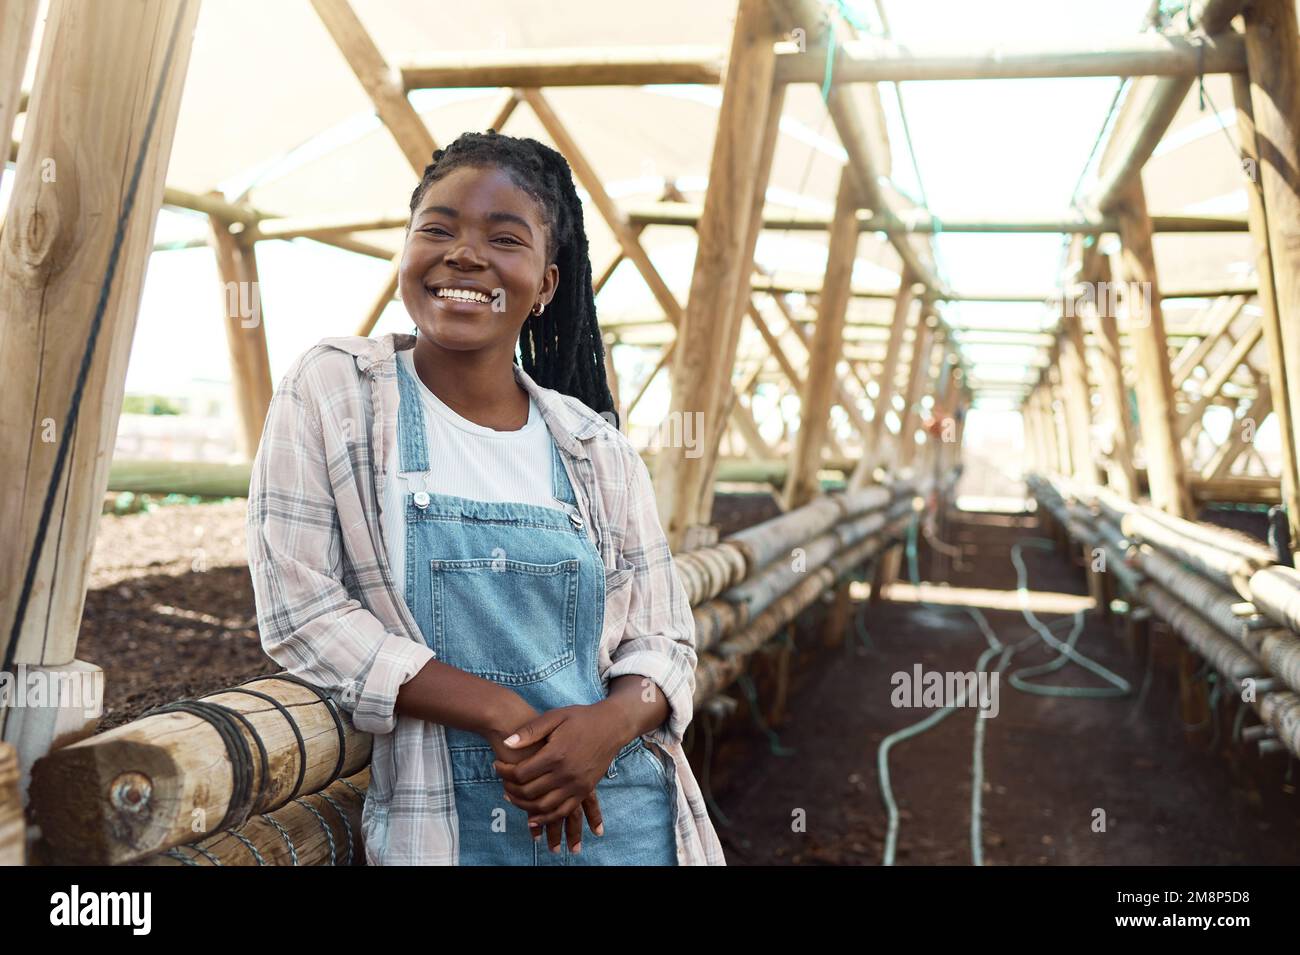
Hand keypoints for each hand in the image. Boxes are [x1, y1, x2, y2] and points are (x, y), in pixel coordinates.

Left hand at [484, 697, 602, 853]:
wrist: (612, 726)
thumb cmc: (581, 718)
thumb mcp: (554, 717)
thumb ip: (530, 731)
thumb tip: (506, 743)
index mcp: (555, 754)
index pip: (520, 773)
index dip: (503, 772)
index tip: (497, 765)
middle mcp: (566, 774)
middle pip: (529, 792)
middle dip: (510, 789)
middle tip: (502, 782)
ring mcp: (576, 785)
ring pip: (543, 807)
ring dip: (523, 806)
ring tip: (512, 797)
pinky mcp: (584, 791)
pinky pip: (562, 812)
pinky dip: (546, 819)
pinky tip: (532, 819)